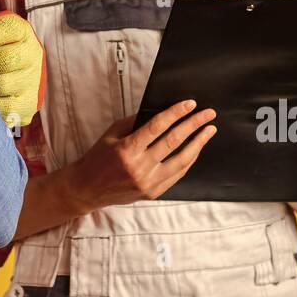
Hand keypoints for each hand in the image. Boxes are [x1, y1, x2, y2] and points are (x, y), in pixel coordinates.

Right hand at [61, 100, 217, 211]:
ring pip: (181, 160)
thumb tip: (161, 111)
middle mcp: (139, 167)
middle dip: (194, 124)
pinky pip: (177, 174)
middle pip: (174, 141)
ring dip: (198, 143)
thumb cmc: (98, 158)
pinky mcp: (153, 192)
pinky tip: (196, 148)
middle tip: (208, 114)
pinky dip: (188, 160)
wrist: (87, 189)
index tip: (190, 104)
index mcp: (127, 149)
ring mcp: (148, 182)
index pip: (157, 126)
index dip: (176, 113)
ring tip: (209, 131)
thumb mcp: (112, 134)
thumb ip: (135, 122)